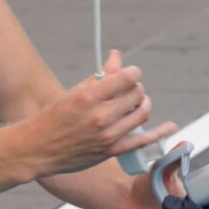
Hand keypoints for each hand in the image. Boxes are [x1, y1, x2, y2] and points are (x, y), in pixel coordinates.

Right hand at [24, 50, 175, 177]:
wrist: (38, 148)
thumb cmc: (55, 117)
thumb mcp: (75, 92)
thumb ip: (100, 76)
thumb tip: (118, 57)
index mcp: (89, 97)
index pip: (127, 77)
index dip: (133, 73)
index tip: (131, 74)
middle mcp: (100, 116)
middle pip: (137, 94)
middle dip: (136, 88)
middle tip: (129, 90)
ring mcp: (107, 135)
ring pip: (142, 114)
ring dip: (143, 105)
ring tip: (136, 103)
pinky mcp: (111, 151)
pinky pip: (143, 140)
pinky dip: (160, 133)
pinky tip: (170, 127)